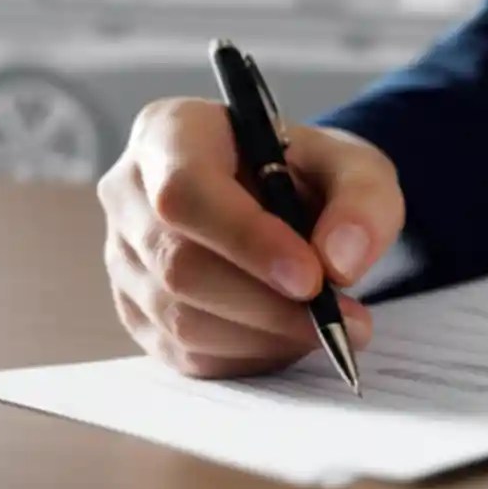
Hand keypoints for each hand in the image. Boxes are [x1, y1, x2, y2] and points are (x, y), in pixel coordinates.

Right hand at [97, 97, 404, 377]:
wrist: (288, 202)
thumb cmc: (311, 175)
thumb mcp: (356, 167)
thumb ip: (362, 201)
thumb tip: (339, 262)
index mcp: (171, 133)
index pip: (185, 191)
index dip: (246, 240)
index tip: (312, 277)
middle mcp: (130, 193)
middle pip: (180, 266)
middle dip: (269, 305)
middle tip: (339, 319)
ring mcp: (125, 258)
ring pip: (183, 319)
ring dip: (266, 336)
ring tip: (327, 326)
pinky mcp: (137, 313)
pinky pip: (187, 353)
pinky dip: (250, 355)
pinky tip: (289, 335)